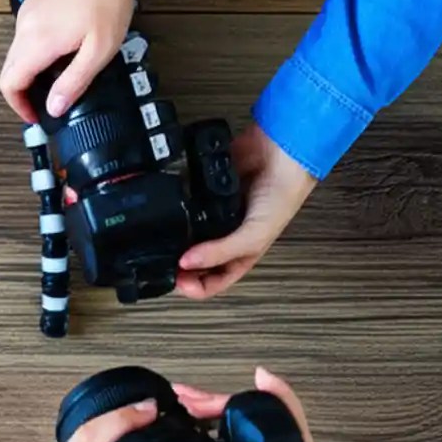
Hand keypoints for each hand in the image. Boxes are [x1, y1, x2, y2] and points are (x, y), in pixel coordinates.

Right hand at [0, 0, 137, 121]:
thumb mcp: (99, 50)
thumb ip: (74, 82)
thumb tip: (54, 107)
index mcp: (38, 42)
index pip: (10, 83)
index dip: (18, 106)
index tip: (34, 115)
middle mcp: (25, 28)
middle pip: (8, 72)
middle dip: (23, 93)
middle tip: (44, 103)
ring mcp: (26, 16)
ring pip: (15, 56)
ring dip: (29, 73)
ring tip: (56, 79)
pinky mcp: (32, 8)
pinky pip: (23, 40)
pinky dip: (33, 55)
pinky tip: (58, 54)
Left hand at [177, 124, 317, 298]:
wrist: (282, 154)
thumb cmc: (283, 196)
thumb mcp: (255, 235)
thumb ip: (221, 251)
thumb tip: (186, 263)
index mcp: (241, 255)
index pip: (214, 282)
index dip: (194, 287)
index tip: (176, 281)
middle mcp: (225, 238)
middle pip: (196, 261)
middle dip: (178, 266)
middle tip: (161, 262)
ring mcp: (214, 215)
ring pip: (186, 234)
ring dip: (173, 238)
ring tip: (158, 240)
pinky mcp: (204, 193)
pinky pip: (184, 204)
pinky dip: (175, 207)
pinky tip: (166, 210)